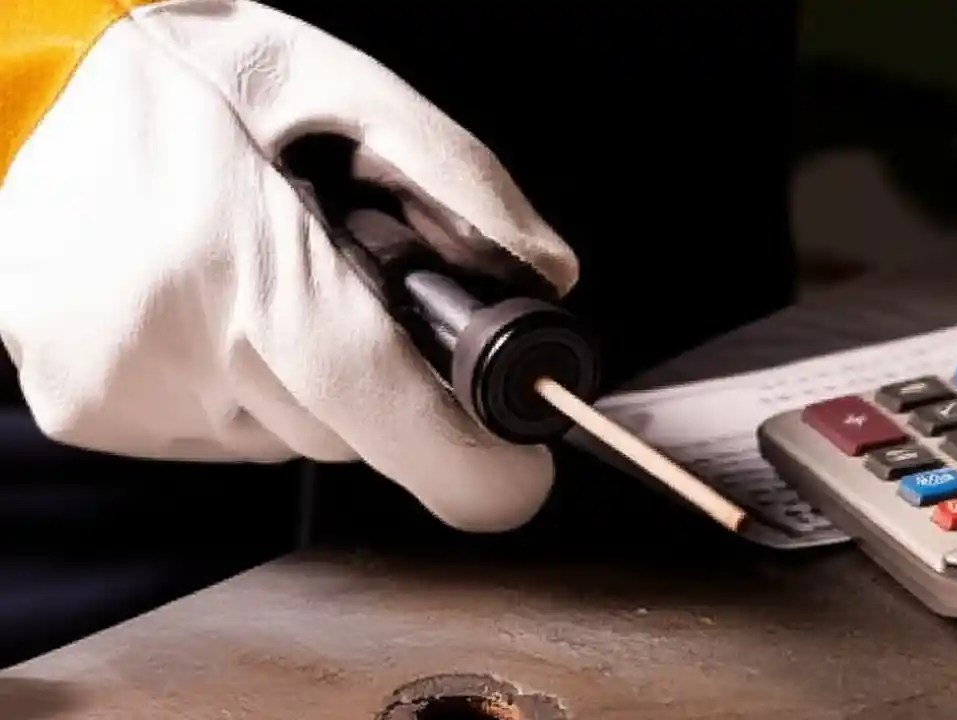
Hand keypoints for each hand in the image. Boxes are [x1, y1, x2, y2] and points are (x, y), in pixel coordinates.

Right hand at [0, 0, 577, 530]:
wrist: (16, 82)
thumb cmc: (188, 79)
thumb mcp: (338, 88)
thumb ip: (457, 178)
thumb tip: (543, 276)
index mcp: (239, 255)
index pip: (381, 405)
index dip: (469, 465)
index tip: (513, 481)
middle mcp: (170, 341)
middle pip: (349, 430)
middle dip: (379, 381)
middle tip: (344, 289)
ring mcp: (118, 388)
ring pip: (287, 436)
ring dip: (305, 377)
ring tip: (259, 276)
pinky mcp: (86, 409)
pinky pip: (222, 431)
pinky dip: (241, 385)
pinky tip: (208, 306)